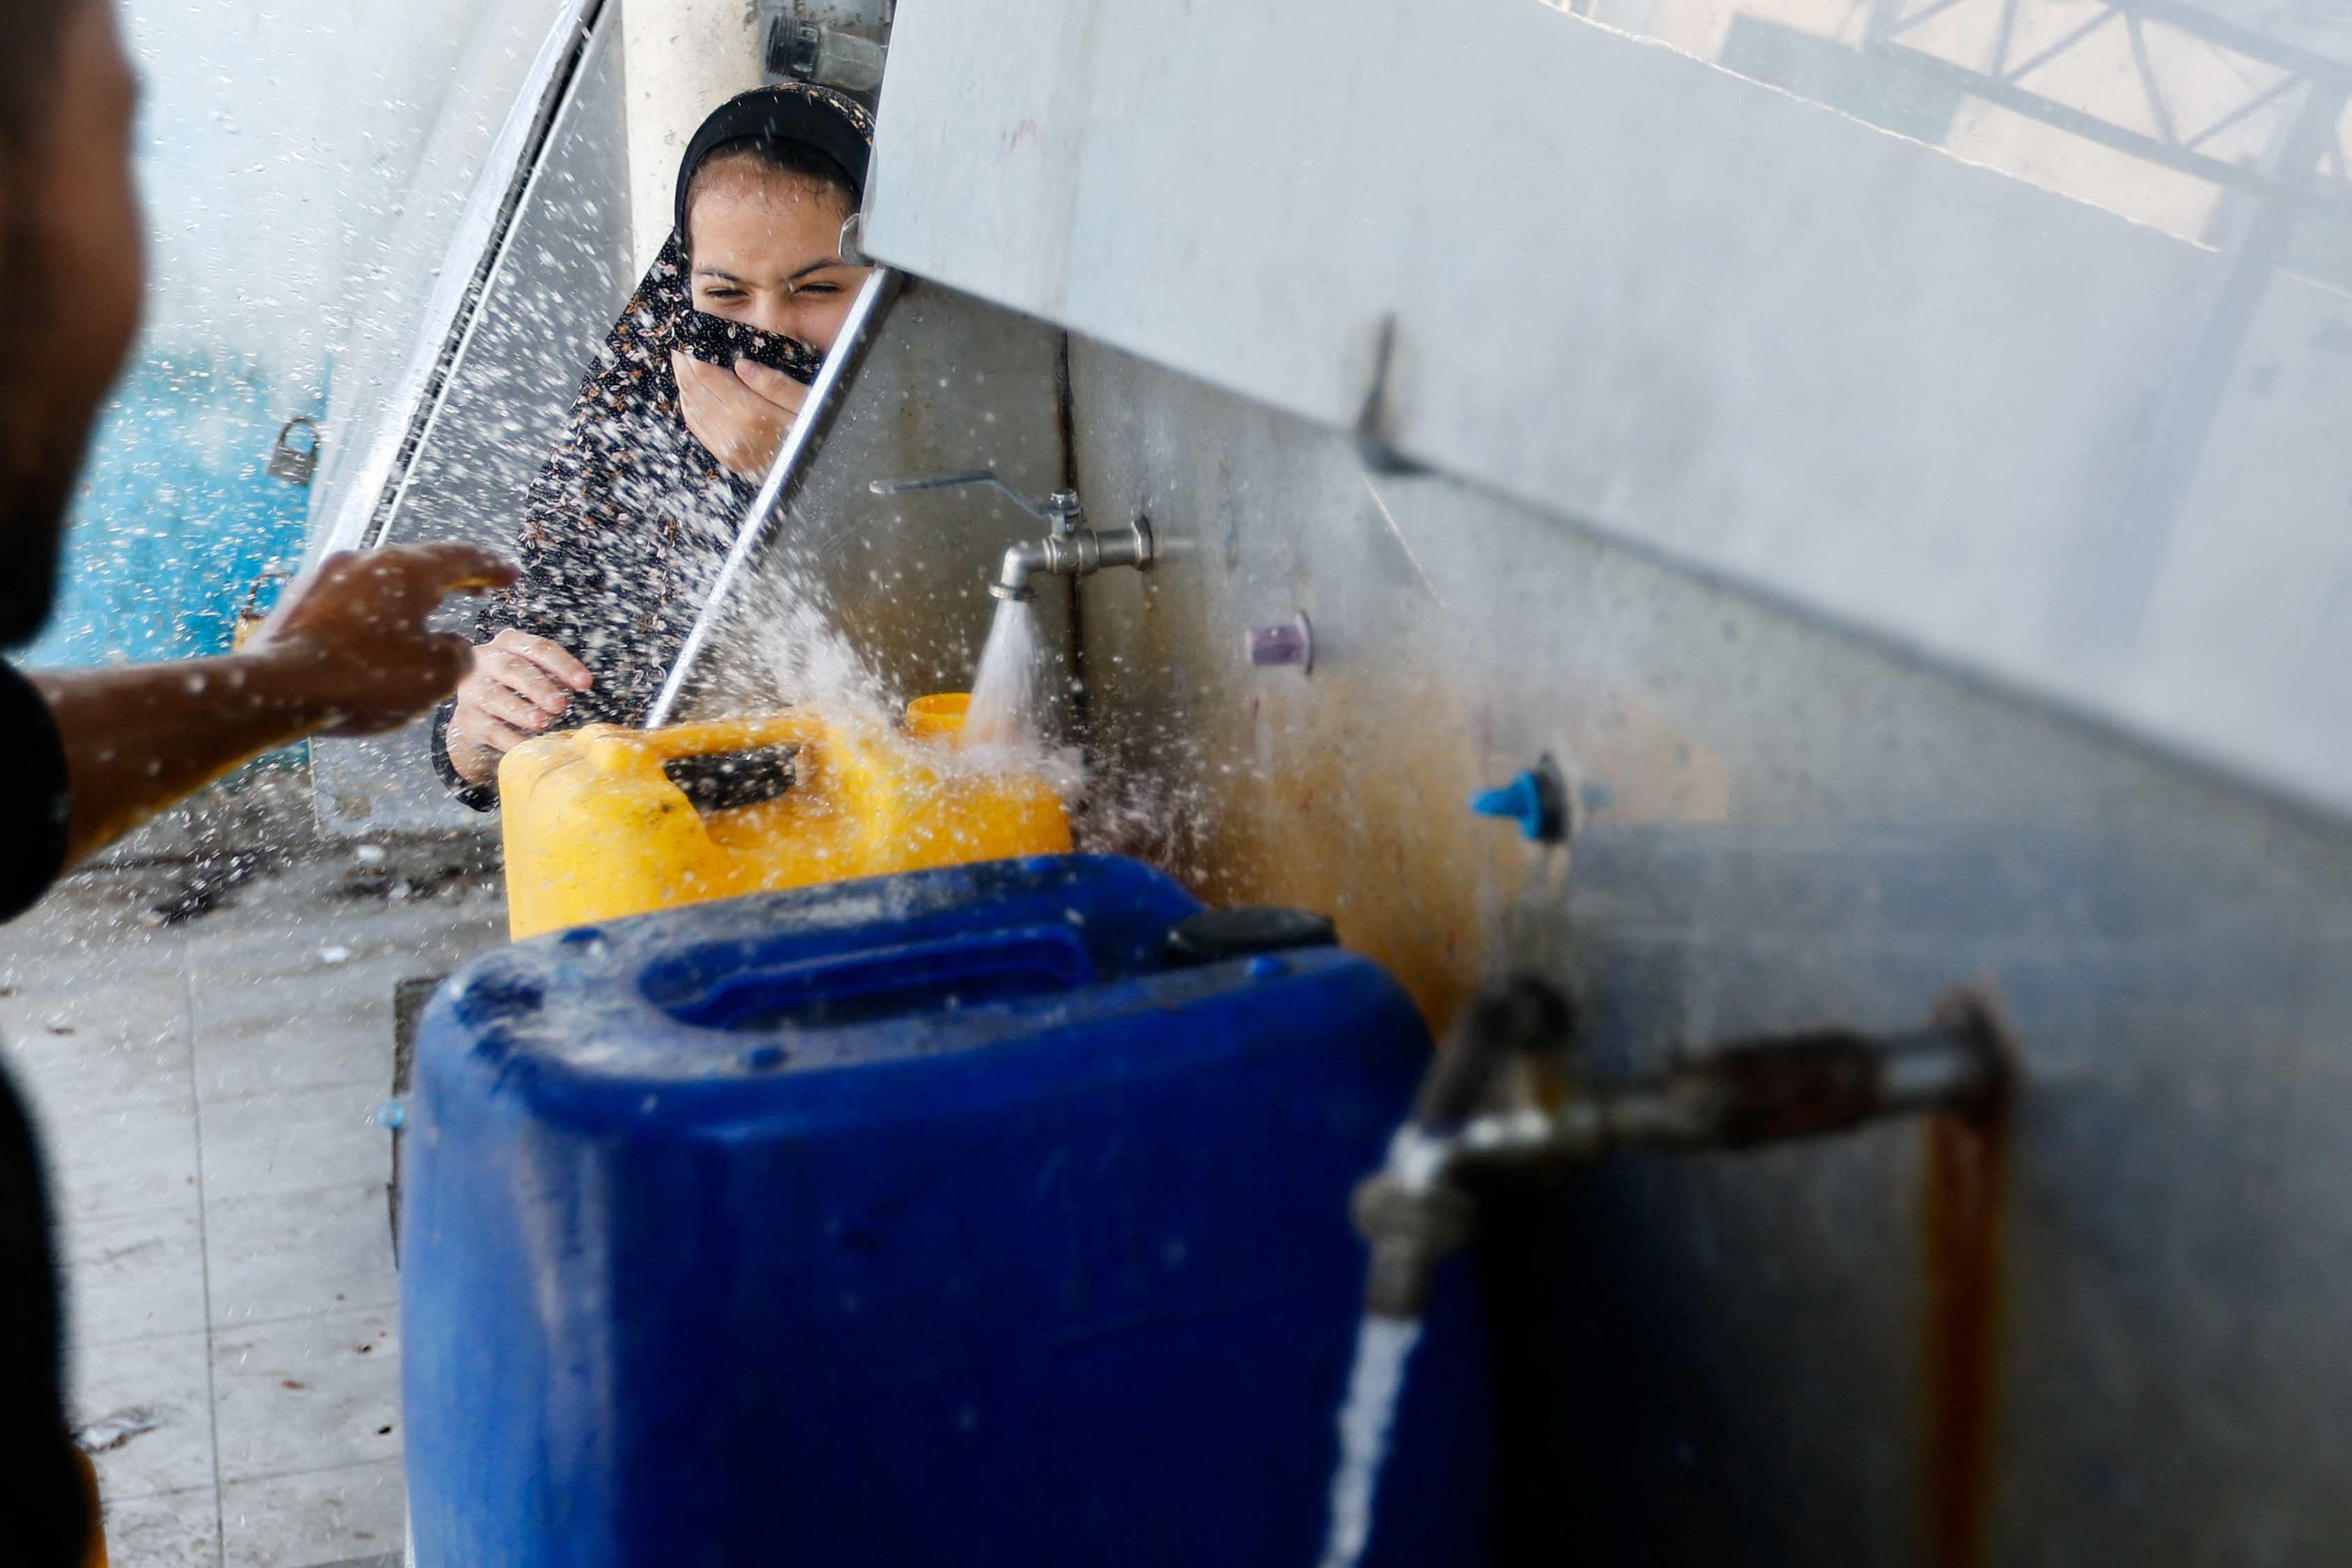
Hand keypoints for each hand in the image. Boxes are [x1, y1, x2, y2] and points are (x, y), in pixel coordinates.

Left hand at [241, 542, 515, 737]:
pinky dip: (375, 610)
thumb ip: (459, 655)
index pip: (460, 558)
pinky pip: (351, 599)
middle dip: (452, 578)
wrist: (276, 688)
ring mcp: (327, 576)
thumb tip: (453, 646)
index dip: (490, 567)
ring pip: (381, 581)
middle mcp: (366, 561)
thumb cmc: (365, 679)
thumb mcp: (436, 676)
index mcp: (407, 570)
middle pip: (419, 564)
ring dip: (410, 596)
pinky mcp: (300, 599)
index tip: (509, 574)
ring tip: (428, 612)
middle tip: (477, 586)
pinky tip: (378, 634)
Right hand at [445, 628, 593, 786]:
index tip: (586, 683)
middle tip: (560, 705)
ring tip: (541, 722)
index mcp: (510, 643)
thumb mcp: (537, 675)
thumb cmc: (518, 688)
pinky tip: (524, 746)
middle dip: (538, 686)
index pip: (539, 648)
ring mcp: (472, 688)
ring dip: (520, 710)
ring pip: (495, 696)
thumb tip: (583, 690)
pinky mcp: (466, 716)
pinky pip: (488, 728)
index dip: (563, 665)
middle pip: (513, 668)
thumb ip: (557, 678)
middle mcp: (486, 659)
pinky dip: (508, 738)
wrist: (481, 712)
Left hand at [673, 350, 807, 479]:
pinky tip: (691, 393)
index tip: (686, 338)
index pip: (707, 374)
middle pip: (693, 390)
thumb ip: (774, 383)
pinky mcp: (728, 459)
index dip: (692, 354)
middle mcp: (733, 432)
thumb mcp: (807, 402)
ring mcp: (727, 449)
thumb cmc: (816, 431)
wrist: (818, 473)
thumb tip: (740, 364)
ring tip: (681, 364)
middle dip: (682, 365)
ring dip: (683, 384)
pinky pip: (698, 429)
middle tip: (677, 346)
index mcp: (751, 413)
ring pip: (691, 409)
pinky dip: (689, 406)